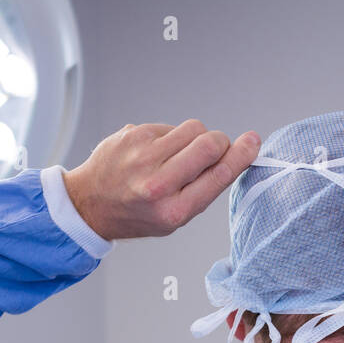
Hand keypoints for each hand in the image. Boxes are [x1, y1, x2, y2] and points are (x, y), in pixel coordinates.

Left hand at [64, 120, 259, 240]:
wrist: (90, 203)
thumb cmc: (137, 212)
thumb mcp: (175, 216)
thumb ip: (203, 189)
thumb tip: (234, 154)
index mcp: (173, 210)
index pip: (218, 175)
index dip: (241, 155)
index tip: (253, 142)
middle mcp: (157, 183)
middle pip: (210, 144)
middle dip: (220, 143)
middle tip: (214, 150)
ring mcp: (143, 156)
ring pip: (193, 129)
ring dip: (196, 138)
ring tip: (179, 155)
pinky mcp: (133, 135)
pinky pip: (170, 127)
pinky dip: (171, 137)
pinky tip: (156, 153)